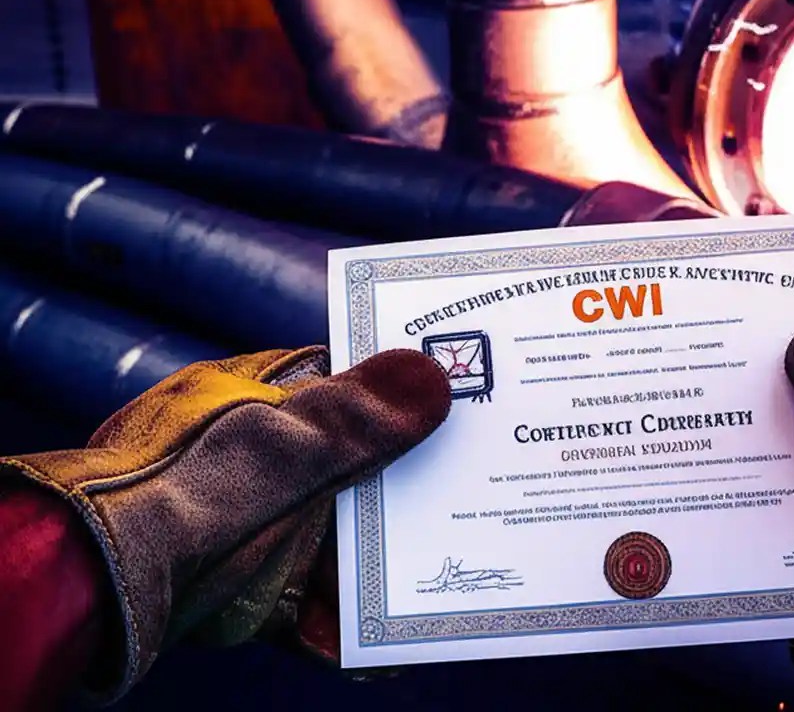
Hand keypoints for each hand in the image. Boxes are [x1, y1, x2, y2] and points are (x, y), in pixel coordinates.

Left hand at [0, 346, 450, 702]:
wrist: (87, 590)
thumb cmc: (172, 499)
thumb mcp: (270, 451)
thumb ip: (352, 421)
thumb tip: (433, 373)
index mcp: (256, 401)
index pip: (347, 384)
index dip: (402, 395)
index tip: (462, 402)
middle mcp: (257, 459)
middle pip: (355, 467)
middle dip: (409, 489)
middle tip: (476, 494)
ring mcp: (250, 524)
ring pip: (339, 539)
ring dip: (385, 564)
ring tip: (448, 575)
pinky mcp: (244, 586)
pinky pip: (311, 604)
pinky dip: (342, 624)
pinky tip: (381, 649)